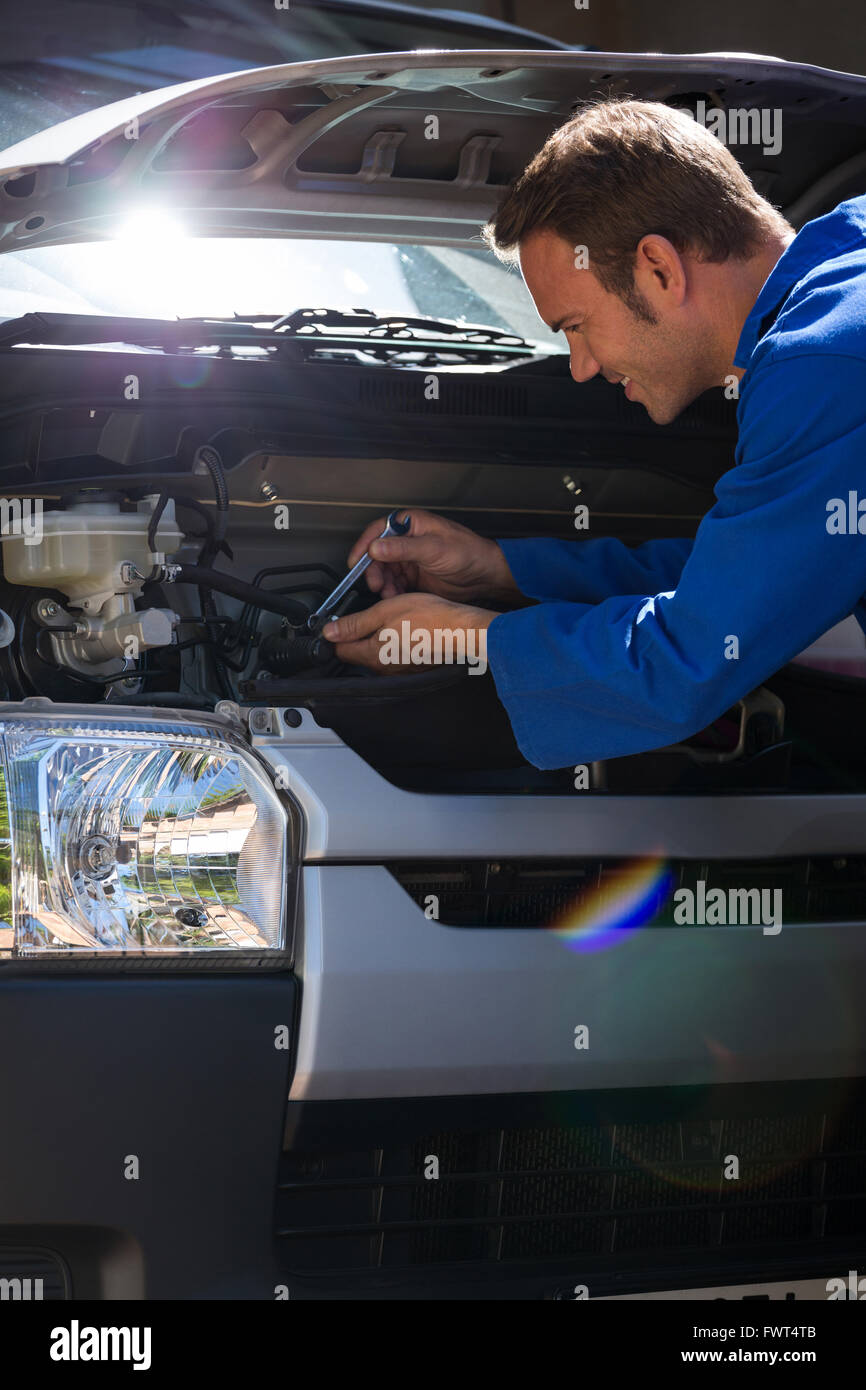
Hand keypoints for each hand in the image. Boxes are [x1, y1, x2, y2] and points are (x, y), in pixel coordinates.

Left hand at [321, 593, 497, 674]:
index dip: (337, 633)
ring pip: (376, 653)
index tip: (342, 618)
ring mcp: (398, 671)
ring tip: (393, 619)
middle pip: (357, 653)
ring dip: (378, 637)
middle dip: (358, 634)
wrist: (461, 631)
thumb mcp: (385, 611)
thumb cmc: (430, 619)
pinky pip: (394, 656)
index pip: (339, 649)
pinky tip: (406, 630)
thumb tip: (330, 631)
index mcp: (372, 655)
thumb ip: (354, 623)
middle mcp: (383, 669)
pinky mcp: (412, 668)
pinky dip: (395, 643)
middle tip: (372, 614)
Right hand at [346, 508, 519, 604]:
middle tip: (376, 584)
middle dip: (374, 571)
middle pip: (377, 555)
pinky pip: (395, 584)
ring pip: (384, 572)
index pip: (377, 532)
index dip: (363, 547)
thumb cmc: (467, 552)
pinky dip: (393, 592)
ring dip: (383, 584)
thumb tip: (376, 548)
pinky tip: (396, 598)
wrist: (484, 574)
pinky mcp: (414, 577)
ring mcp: (409, 559)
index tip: (355, 563)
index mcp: (409, 524)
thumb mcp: (433, 548)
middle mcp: (406, 541)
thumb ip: (403, 548)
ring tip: (389, 594)